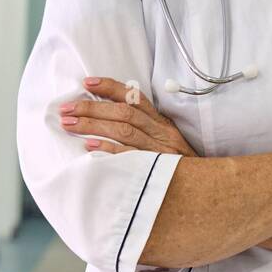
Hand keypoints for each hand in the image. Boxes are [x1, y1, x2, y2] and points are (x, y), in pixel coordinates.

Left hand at [59, 77, 198, 156]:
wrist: (204, 189)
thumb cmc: (179, 165)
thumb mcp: (166, 142)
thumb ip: (145, 129)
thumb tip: (111, 116)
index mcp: (162, 123)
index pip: (134, 97)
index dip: (110, 87)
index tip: (87, 82)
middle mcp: (162, 132)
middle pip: (124, 112)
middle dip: (92, 108)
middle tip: (67, 108)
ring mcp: (160, 151)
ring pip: (124, 130)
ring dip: (93, 125)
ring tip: (70, 124)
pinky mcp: (157, 168)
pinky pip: (130, 156)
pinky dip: (109, 149)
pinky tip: (90, 146)